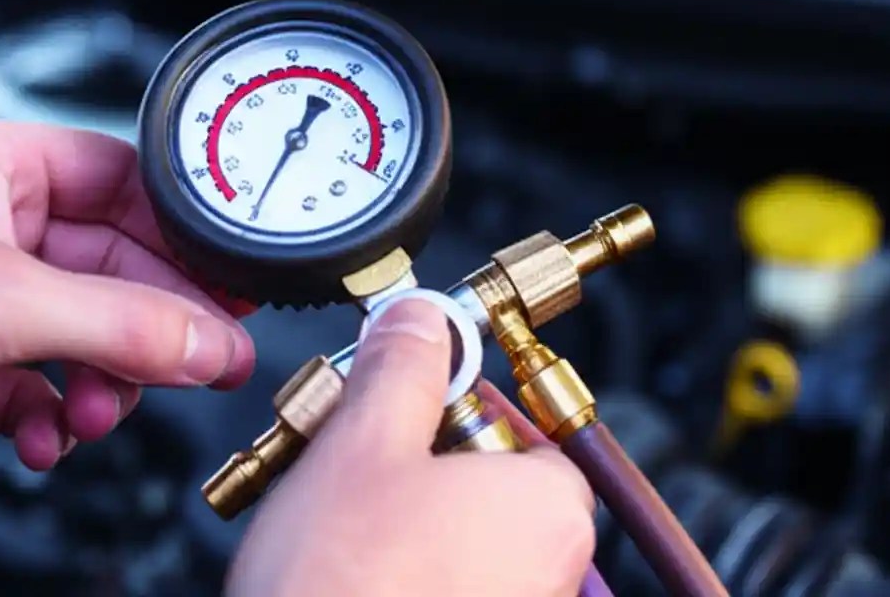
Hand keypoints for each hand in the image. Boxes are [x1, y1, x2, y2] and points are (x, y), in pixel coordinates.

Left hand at [0, 117, 255, 492]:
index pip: (128, 188)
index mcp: (4, 169)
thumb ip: (124, 324)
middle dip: (154, 326)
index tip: (231, 285)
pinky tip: (48, 435)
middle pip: (116, 273)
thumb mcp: (4, 300)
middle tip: (200, 364)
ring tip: (99, 408)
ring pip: (84, 339)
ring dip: (105, 381)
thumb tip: (210, 342)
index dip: (185, 237)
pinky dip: (56, 418)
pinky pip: (40, 391)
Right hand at [226, 299, 594, 596]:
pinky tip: (348, 575)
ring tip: (337, 527)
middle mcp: (553, 571)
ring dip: (404, 521)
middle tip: (355, 464)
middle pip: (491, 485)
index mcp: (548, 505)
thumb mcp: (362, 443)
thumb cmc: (344, 593)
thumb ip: (402, 367)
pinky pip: (447, 589)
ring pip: (462, 543)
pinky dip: (404, 576)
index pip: (525, 426)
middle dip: (420, 467)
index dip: (454, 407)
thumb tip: (421, 320)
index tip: (407, 405)